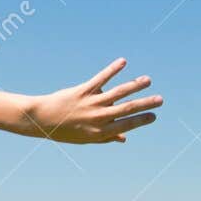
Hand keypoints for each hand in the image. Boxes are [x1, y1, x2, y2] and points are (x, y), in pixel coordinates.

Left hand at [26, 58, 162, 143]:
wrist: (41, 120)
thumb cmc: (65, 130)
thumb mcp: (85, 138)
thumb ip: (105, 137)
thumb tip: (125, 138)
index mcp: (99, 132)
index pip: (126, 125)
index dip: (141, 120)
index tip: (154, 115)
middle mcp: (97, 118)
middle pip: (126, 109)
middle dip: (145, 103)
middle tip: (160, 99)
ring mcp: (90, 103)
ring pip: (117, 93)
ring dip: (135, 85)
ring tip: (147, 80)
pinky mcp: (82, 91)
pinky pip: (101, 79)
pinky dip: (112, 69)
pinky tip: (123, 62)